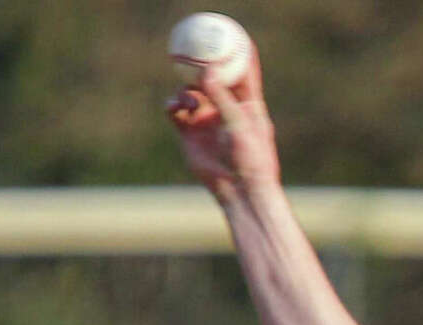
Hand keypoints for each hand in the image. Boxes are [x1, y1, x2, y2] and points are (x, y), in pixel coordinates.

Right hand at [165, 49, 279, 203]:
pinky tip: (175, 108)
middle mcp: (226, 109)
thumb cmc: (249, 158)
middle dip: (201, 64)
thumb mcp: (238, 123)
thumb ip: (221, 96)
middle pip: (211, 77)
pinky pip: (175, 111)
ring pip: (190, 92)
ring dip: (185, 90)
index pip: (242, 71)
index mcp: (247, 104)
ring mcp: (207, 120)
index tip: (227, 35)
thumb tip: (205, 70)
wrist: (239, 190)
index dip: (235, 52)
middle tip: (191, 51)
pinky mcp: (190, 133)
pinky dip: (172, 105)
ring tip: (189, 101)